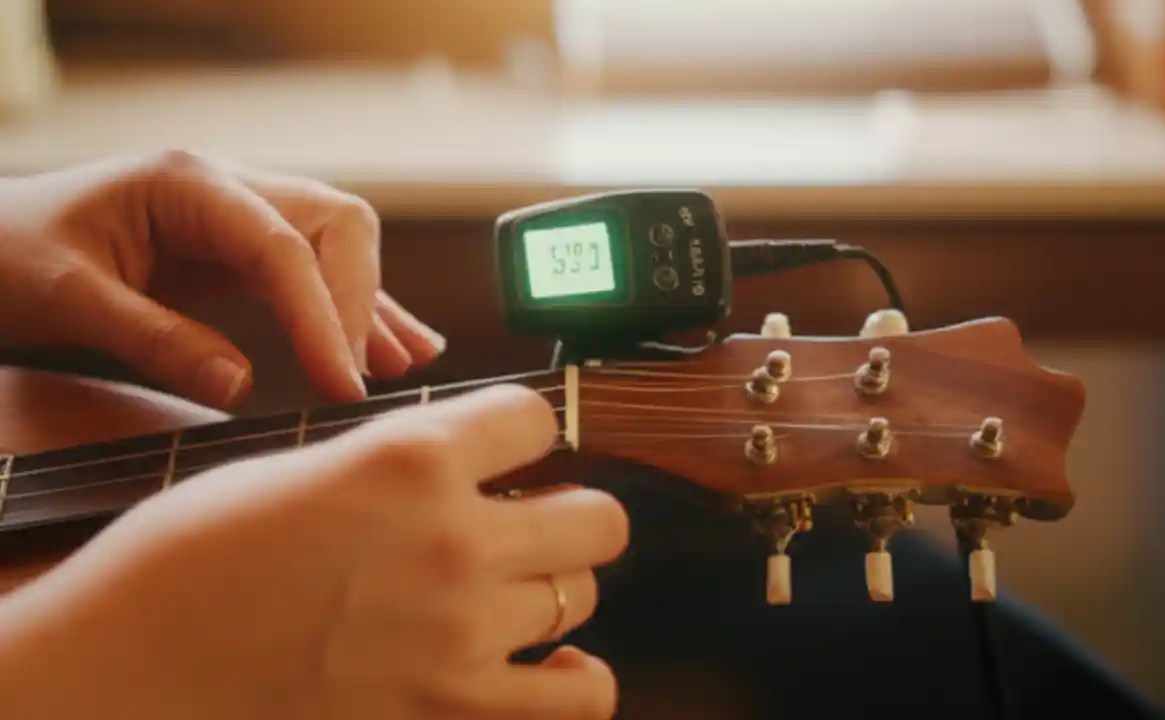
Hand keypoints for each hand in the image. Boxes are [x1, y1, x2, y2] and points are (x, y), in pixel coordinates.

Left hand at [0, 150, 444, 406]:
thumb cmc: (4, 258)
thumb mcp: (66, 300)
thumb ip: (156, 340)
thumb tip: (243, 387)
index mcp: (186, 181)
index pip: (283, 245)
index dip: (324, 316)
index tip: (344, 384)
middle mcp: (226, 189)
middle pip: (334, 226)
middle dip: (359, 301)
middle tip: (357, 380)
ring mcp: (237, 217)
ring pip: (336, 247)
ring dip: (370, 306)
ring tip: (407, 365)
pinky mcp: (236, 253)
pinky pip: (311, 275)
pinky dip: (352, 310)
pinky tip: (395, 344)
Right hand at [0, 384, 627, 718]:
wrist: (125, 668)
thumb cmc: (187, 562)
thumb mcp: (300, 469)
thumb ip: (399, 464)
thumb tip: (469, 470)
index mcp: (408, 457)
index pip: (536, 418)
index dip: (522, 432)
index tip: (509, 450)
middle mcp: (453, 539)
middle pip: (597, 515)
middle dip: (563, 513)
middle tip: (520, 524)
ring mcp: (461, 634)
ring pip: (586, 595)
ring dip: (554, 589)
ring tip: (507, 592)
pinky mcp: (451, 713)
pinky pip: (581, 697)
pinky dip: (577, 680)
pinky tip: (546, 664)